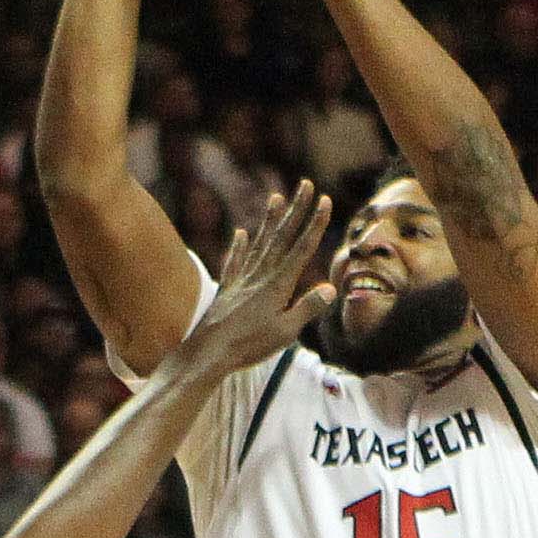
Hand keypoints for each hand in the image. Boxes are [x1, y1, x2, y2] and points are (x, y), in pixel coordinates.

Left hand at [172, 183, 335, 377]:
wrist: (207, 353)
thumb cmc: (249, 346)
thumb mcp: (285, 332)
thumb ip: (307, 308)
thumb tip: (330, 288)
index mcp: (278, 284)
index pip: (302, 248)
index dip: (315, 223)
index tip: (324, 200)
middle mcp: (260, 275)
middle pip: (282, 237)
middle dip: (297, 210)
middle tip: (306, 184)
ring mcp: (242, 280)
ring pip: (259, 243)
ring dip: (270, 220)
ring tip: (277, 198)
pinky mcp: (227, 289)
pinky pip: (235, 261)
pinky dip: (239, 246)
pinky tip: (241, 233)